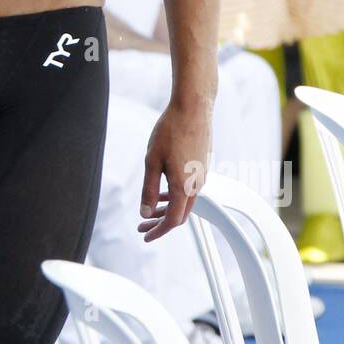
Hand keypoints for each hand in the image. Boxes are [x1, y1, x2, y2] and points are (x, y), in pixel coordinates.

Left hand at [138, 96, 212, 241]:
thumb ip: (149, 190)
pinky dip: (175, 196)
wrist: (193, 107)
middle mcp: (197, 185)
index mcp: (184, 187)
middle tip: (142, 226)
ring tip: (150, 211)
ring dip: (167, 209)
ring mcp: (201, 176)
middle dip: (160, 223)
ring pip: (185, 202)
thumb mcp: (151, 162)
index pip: (173, 221)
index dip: (158, 231)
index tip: (145, 236)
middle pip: (180, 214)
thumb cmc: (171, 131)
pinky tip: (163, 191)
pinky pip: (188, 189)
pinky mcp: (201, 166)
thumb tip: (145, 213)